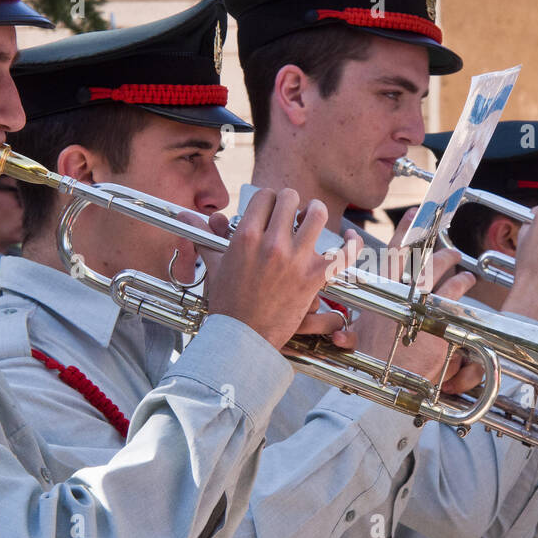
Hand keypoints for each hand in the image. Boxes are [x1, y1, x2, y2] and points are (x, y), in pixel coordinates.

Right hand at [206, 188, 353, 349]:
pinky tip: (351, 238)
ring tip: (312, 222)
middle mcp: (271, 243)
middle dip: (292, 203)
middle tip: (292, 216)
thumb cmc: (226, 306)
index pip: (265, 196)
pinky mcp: (314, 277)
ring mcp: (295, 259)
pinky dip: (352, 243)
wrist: (242, 340)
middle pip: (291, 198)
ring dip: (316, 214)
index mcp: (245, 236)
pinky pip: (343, 252)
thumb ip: (204, 237)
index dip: (270, 200)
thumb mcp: (214, 267)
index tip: (272, 211)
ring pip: (317, 214)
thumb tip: (184, 216)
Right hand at [347, 210, 482, 393]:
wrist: (388, 382)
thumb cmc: (371, 364)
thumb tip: (335, 333)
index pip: (392, 253)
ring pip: (440, 270)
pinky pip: (455, 292)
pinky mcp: (439, 316)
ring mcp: (421, 302)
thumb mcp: (355, 342)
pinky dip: (463, 283)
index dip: (403, 230)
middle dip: (433, 244)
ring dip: (451, 261)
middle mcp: (401, 293)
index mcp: (380, 293)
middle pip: (420, 257)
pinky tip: (467, 281)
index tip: (413, 213)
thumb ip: (348, 333)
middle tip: (443, 239)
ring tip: (458, 259)